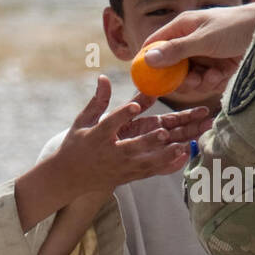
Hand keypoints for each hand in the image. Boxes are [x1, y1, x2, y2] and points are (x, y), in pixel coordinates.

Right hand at [54, 76, 206, 196]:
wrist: (70, 177)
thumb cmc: (77, 144)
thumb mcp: (83, 121)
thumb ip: (98, 101)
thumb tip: (104, 77)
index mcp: (97, 137)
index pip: (110, 123)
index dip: (122, 114)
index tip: (134, 105)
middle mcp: (110, 153)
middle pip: (131, 147)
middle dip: (148, 141)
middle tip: (164, 132)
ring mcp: (122, 167)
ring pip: (146, 163)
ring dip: (164, 155)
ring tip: (181, 146)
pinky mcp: (130, 176)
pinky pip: (151, 172)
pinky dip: (167, 166)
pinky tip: (183, 157)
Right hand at [140, 1, 254, 101]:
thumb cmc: (235, 27)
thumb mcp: (204, 39)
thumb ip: (177, 50)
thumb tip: (147, 59)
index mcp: (182, 27)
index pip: (154, 45)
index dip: (147, 62)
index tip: (146, 81)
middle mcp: (190, 41)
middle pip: (172, 67)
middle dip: (182, 78)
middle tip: (194, 80)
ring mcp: (205, 54)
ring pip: (191, 77)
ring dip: (201, 81)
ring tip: (214, 76)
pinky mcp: (219, 65)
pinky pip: (208, 80)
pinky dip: (214, 81)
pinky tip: (224, 74)